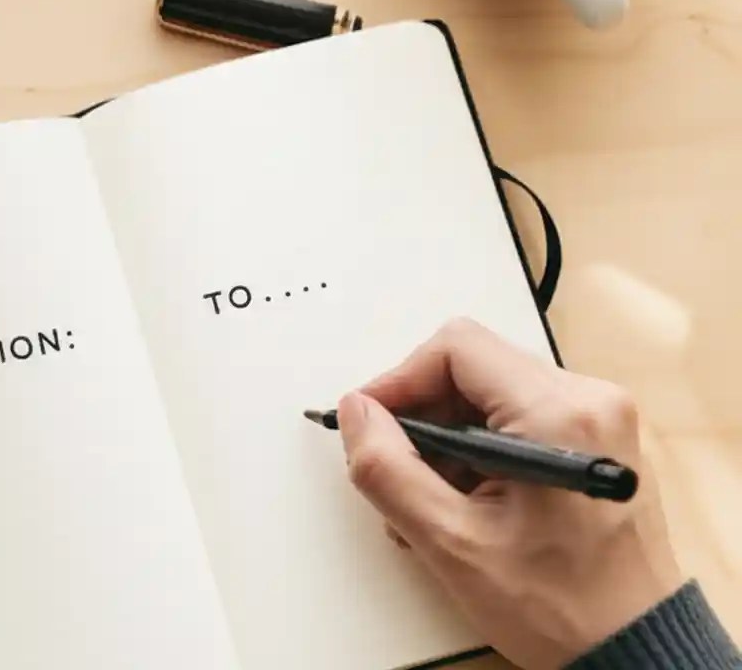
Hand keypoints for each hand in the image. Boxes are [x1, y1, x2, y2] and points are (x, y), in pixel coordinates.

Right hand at [337, 318, 683, 669]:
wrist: (630, 647)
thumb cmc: (561, 607)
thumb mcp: (451, 541)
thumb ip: (388, 468)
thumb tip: (357, 413)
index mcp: (559, 415)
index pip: (456, 348)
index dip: (399, 380)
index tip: (370, 421)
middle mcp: (590, 400)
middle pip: (473, 368)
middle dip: (423, 417)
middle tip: (398, 472)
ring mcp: (599, 418)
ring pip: (491, 394)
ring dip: (447, 440)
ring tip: (433, 503)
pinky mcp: (596, 439)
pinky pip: (518, 418)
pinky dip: (479, 450)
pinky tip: (467, 502)